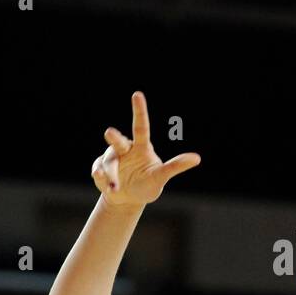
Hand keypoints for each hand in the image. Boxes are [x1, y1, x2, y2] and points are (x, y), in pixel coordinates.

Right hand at [91, 91, 200, 208]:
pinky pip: (98, 172)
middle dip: (113, 137)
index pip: (140, 126)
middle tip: (109, 132)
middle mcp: (124, 149)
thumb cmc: (146, 186)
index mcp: (141, 147)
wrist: (127, 200)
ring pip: (108, 163)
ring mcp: (111, 159)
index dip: (139, 111)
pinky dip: (103, 180)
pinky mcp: (99, 170)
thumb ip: (175, 166)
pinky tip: (109, 188)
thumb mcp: (160, 177)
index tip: (137, 94)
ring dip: (111, 175)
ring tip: (115, 188)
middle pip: (118, 140)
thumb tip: (197, 158)